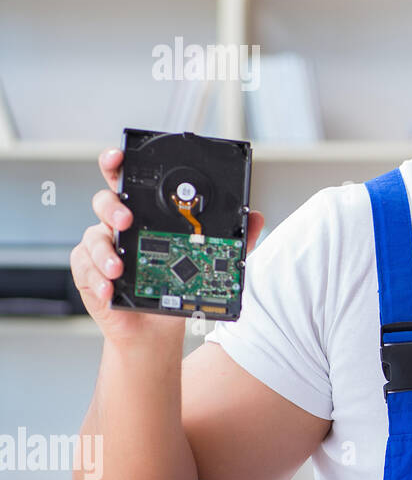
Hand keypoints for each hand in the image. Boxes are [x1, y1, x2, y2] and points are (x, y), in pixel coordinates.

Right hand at [70, 146, 265, 344]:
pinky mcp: (91, 273)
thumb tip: (256, 217)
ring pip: (93, 237)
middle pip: (104, 202)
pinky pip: (86, 269)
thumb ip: (232, 238)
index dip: (117, 163)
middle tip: (126, 220)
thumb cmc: (176, 284)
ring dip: (104, 251)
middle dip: (112, 206)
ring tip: (119, 267)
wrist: (156, 324)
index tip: (119, 155)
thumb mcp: (206, 258)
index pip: (127, 181)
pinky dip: (98, 278)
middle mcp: (119, 226)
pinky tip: (110, 288)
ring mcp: (103, 249)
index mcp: (144, 214)